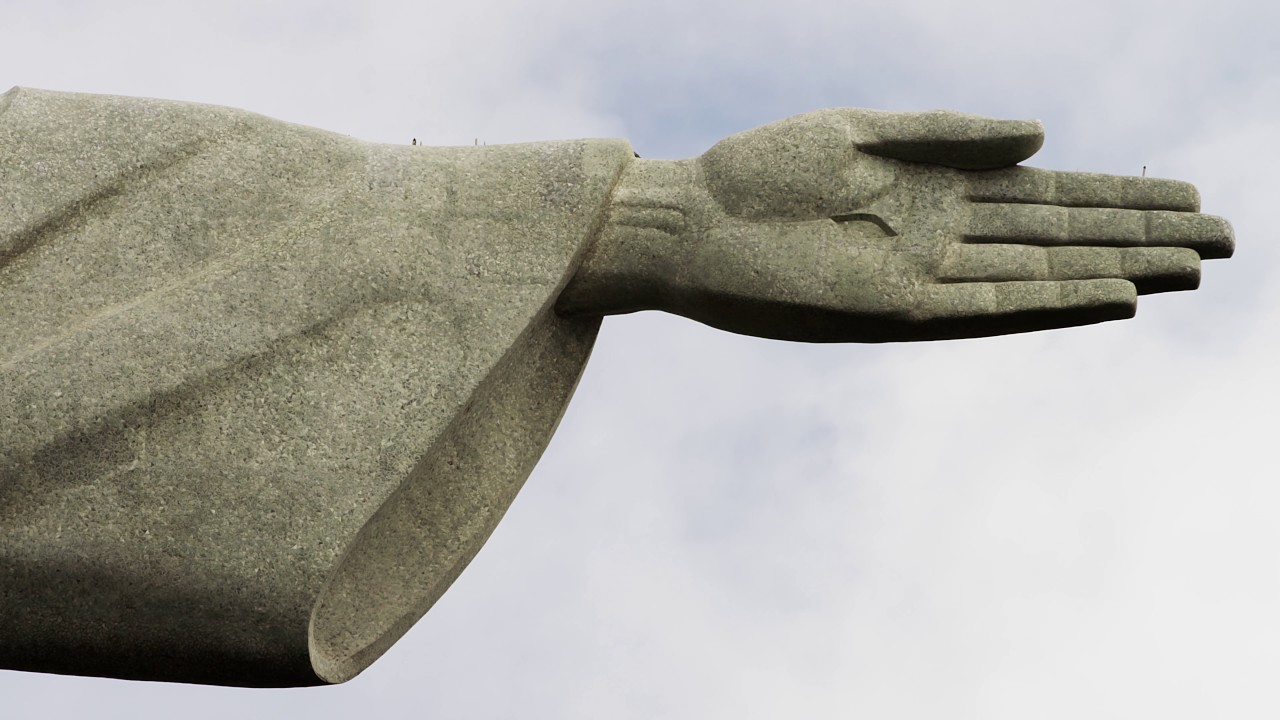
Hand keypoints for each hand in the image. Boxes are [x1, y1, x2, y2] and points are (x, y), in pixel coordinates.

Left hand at [558, 110, 1232, 341]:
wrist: (686, 219)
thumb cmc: (761, 170)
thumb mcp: (861, 131)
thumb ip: (949, 133)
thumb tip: (1042, 135)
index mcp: (934, 188)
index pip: (1047, 195)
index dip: (1117, 197)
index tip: (1187, 196)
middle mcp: (941, 237)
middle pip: (1060, 236)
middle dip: (1140, 236)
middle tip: (1226, 238)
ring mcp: (921, 276)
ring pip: (1038, 272)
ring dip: (1115, 271)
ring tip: (1190, 269)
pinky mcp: (890, 310)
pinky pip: (985, 309)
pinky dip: (1049, 302)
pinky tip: (1109, 296)